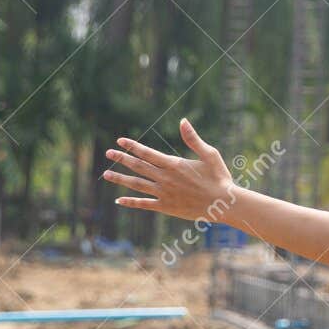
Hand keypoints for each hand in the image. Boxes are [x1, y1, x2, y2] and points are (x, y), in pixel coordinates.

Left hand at [104, 119, 236, 223]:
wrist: (223, 204)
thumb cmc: (219, 178)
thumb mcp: (210, 154)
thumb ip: (193, 139)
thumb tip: (183, 121)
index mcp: (174, 164)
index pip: (147, 153)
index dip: (132, 146)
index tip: (120, 141)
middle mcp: (165, 178)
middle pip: (138, 166)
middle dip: (122, 159)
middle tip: (108, 153)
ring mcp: (164, 193)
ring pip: (137, 185)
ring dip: (120, 179)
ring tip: (106, 174)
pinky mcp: (166, 207)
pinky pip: (144, 204)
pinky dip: (130, 202)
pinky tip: (119, 201)